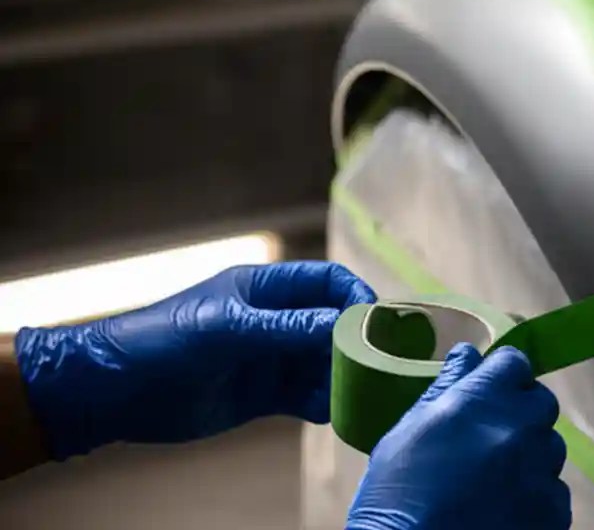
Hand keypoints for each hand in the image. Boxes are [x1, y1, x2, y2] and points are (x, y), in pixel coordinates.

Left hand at [15, 261, 374, 458]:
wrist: (116, 392)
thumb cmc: (163, 340)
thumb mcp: (226, 329)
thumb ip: (284, 327)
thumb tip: (340, 324)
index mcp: (265, 289)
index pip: (326, 281)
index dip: (353, 295)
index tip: (374, 319)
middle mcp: (275, 320)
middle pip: (333, 324)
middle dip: (355, 341)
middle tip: (376, 362)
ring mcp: (271, 358)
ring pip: (324, 363)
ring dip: (342, 376)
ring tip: (355, 392)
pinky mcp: (265, 395)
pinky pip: (308, 395)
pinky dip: (325, 402)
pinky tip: (332, 412)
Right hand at [347, 344, 570, 529]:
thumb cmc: (396, 496)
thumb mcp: (407, 434)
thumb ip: (444, 389)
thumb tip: (467, 354)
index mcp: (481, 401)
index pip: (514, 362)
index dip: (503, 374)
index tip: (491, 389)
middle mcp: (520, 429)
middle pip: (540, 403)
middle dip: (521, 414)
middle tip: (490, 439)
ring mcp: (541, 471)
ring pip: (549, 448)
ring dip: (530, 456)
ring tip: (495, 481)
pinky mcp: (553, 511)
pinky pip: (555, 491)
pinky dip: (536, 497)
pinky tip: (505, 510)